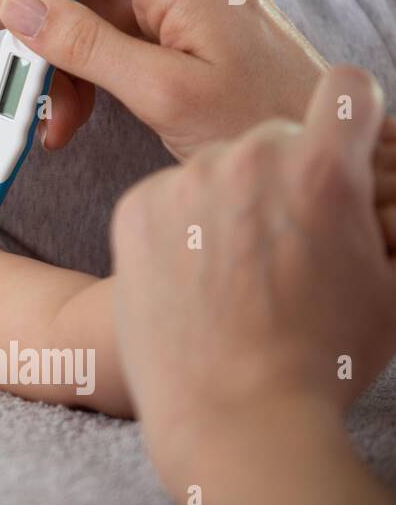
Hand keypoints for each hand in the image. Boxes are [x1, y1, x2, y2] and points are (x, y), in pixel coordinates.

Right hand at [0, 0, 328, 159]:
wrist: (331, 160)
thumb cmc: (262, 127)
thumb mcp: (160, 90)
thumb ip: (85, 44)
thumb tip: (18, 6)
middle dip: (45, 42)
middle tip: (24, 94)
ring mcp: (189, 15)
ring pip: (97, 26)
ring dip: (64, 73)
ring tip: (56, 129)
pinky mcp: (190, 45)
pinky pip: (121, 49)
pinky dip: (91, 83)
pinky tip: (77, 123)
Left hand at [110, 66, 395, 477]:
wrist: (231, 415)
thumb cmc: (323, 360)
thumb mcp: (391, 286)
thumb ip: (391, 222)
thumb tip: (387, 204)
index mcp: (324, 169)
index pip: (347, 89)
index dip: (351, 115)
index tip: (344, 142)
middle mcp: (249, 158)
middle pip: (275, 135)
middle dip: (287, 173)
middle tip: (288, 240)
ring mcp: (184, 180)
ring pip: (218, 167)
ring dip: (230, 200)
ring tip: (237, 272)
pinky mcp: (134, 206)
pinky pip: (169, 195)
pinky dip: (181, 224)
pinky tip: (193, 278)